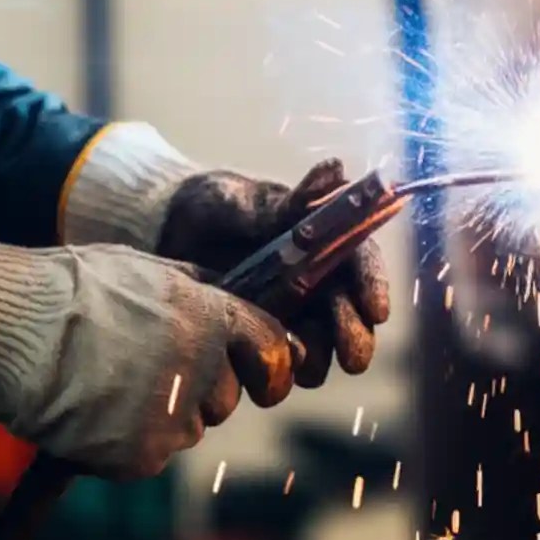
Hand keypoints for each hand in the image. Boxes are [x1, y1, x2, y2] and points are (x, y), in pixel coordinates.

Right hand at [0, 222, 293, 478]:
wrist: (11, 331)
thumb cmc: (72, 291)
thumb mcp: (149, 268)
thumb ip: (201, 288)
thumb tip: (238, 297)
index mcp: (211, 316)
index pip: (273, 348)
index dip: (272, 365)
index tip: (269, 378)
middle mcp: (204, 366)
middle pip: (228, 397)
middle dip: (200, 391)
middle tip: (145, 371)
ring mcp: (175, 413)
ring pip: (191, 427)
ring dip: (163, 416)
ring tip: (108, 386)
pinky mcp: (143, 454)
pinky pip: (151, 456)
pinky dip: (125, 445)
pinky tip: (91, 414)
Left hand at [154, 159, 390, 387]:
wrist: (162, 236)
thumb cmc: (210, 206)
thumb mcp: (240, 199)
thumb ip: (284, 202)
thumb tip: (335, 169)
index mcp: (324, 239)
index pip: (362, 261)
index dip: (374, 286)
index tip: (377, 311)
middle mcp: (318, 280)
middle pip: (353, 314)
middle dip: (356, 337)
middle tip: (352, 358)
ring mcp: (293, 314)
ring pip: (323, 349)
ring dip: (319, 360)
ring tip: (301, 362)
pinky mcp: (265, 340)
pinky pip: (283, 366)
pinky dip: (280, 370)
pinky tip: (265, 367)